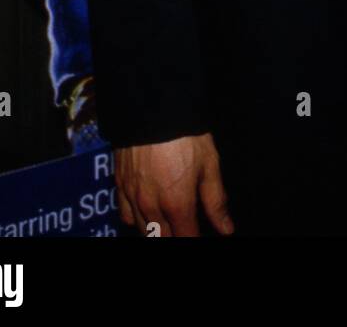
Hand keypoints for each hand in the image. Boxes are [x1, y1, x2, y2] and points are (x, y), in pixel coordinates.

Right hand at [114, 133, 234, 236]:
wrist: (152, 106)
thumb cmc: (186, 133)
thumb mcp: (209, 164)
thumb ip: (216, 201)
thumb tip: (226, 230)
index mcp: (177, 204)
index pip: (186, 239)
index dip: (195, 239)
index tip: (200, 234)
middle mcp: (151, 206)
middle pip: (162, 239)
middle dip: (176, 236)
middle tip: (185, 225)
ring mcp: (132, 196)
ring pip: (143, 231)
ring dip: (157, 232)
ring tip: (170, 223)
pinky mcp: (120, 184)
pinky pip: (126, 215)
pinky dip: (137, 220)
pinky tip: (147, 212)